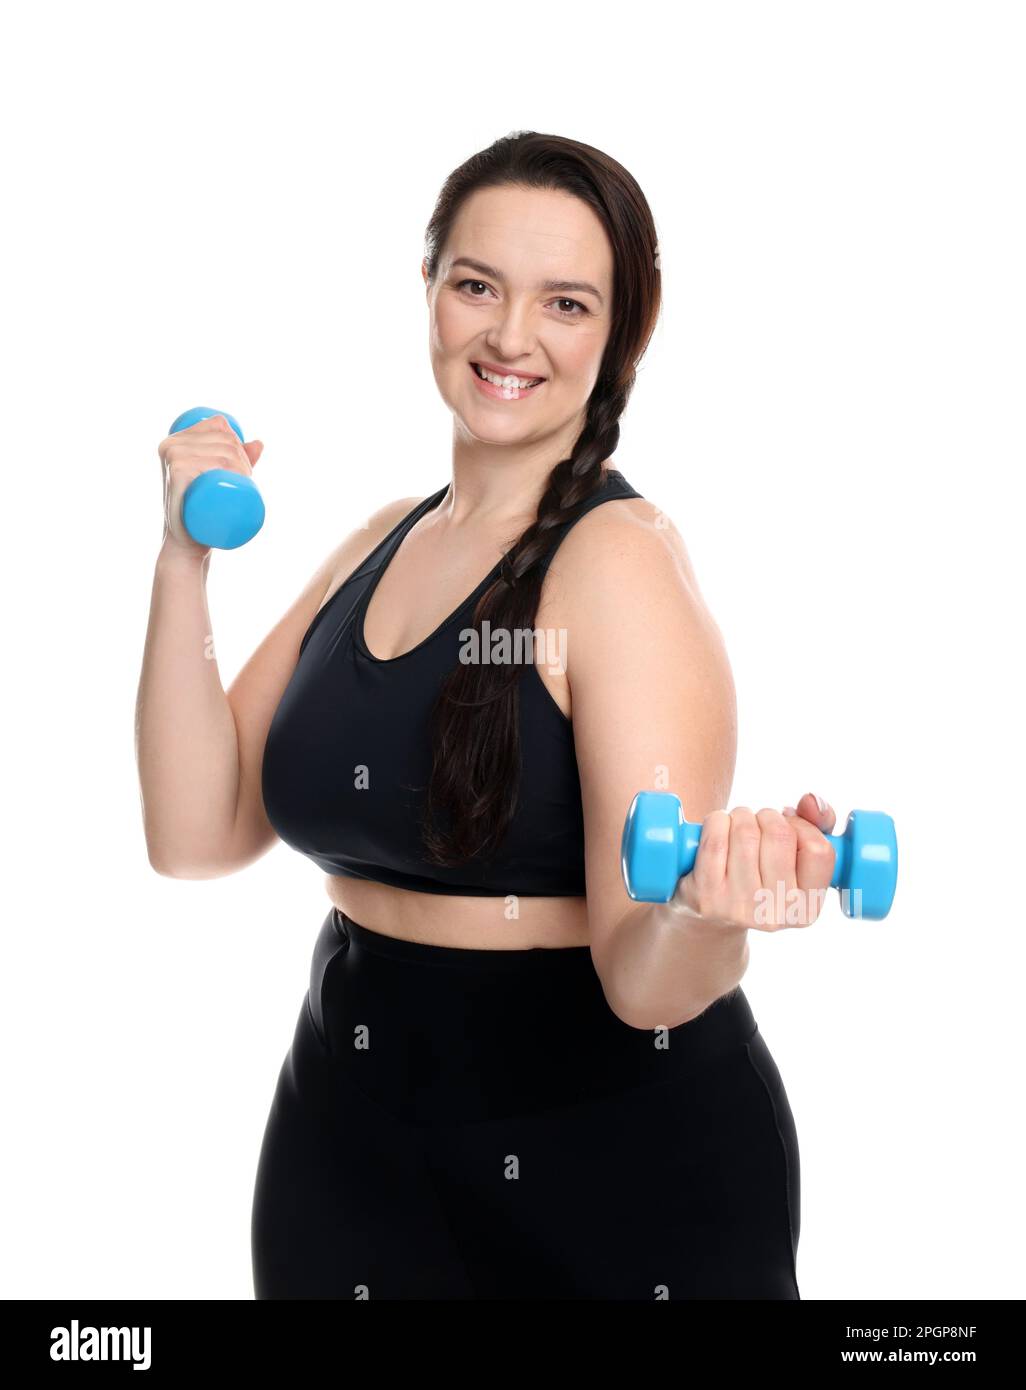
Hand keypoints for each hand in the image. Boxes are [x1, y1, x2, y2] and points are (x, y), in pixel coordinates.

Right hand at [156, 414, 263, 558]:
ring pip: (223, 453)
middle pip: (224, 439)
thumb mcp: (216, 479)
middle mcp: (170, 445)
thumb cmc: (199, 511)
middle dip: (245, 458)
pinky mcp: (177, 474)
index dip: (238, 441)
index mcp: (174, 441)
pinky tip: (237, 476)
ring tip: (244, 483)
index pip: (218, 425)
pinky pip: (211, 463)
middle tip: (246, 481)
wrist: (186, 544)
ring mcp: (173, 459)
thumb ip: (236, 459)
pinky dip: (230, 468)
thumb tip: (259, 443)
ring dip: (243, 466)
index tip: (243, 467)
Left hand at [671, 792, 836, 931]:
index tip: (789, 828)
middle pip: (779, 834)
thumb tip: (811, 800)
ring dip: (740, 816)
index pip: (818, 849)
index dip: (802, 826)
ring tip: (737, 827)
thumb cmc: (760, 872)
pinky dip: (715, 822)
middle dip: (767, 816)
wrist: (711, 912)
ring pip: (745, 832)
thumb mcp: (797, 855)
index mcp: (807, 906)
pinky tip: (717, 829)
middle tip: (758, 825)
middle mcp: (777, 913)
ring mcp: (740, 907)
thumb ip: (817, 822)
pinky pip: (714, 840)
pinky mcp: (707, 896)